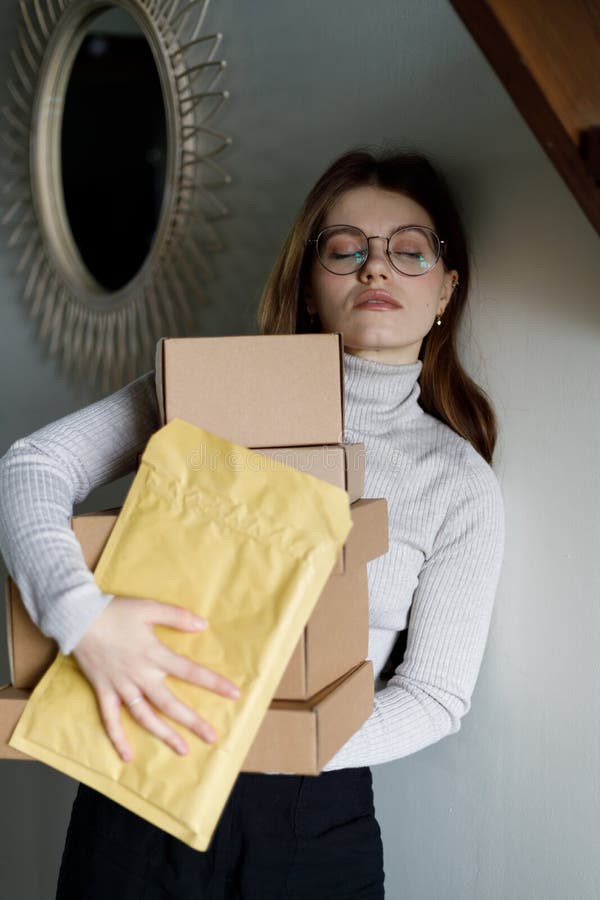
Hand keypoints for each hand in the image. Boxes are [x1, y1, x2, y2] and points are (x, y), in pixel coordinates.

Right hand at [71, 595, 240, 761]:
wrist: (78, 617)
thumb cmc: (116, 611)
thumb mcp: (149, 607)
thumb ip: (177, 617)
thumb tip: (203, 625)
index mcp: (154, 654)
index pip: (190, 671)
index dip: (213, 683)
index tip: (234, 694)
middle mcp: (140, 675)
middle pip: (170, 703)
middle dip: (192, 722)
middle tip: (212, 737)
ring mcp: (120, 686)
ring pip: (145, 716)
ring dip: (164, 734)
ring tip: (183, 750)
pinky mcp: (103, 690)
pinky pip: (110, 719)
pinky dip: (118, 738)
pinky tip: (128, 756)